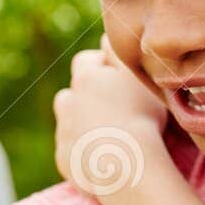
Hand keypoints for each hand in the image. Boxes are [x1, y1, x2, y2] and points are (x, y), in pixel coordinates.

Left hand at [55, 37, 168, 199]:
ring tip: (110, 134)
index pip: (86, 60)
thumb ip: (119, 53)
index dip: (103, 67)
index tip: (122, 81)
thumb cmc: (140, 116)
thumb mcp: (136, 75)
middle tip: (118, 110)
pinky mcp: (65, 160)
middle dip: (89, 98)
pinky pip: (72, 151)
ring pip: (69, 121)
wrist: (127, 165)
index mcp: (85, 79)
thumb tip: (104, 39)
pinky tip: (106, 157)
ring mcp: (64, 133)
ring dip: (83, 123)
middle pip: (73, 93)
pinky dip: (84, 151)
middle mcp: (68, 103)